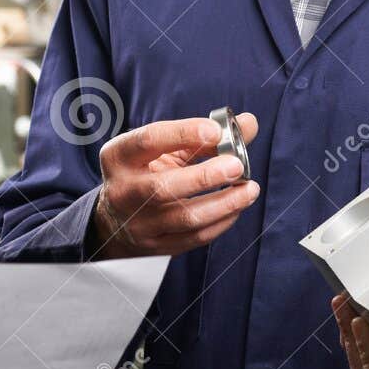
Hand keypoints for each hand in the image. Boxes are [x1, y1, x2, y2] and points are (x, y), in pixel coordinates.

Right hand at [89, 114, 259, 259]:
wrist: (117, 218)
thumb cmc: (147, 171)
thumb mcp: (164, 147)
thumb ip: (203, 134)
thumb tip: (248, 123)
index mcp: (119, 156)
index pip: (148, 140)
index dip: (183, 133)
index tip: (216, 131)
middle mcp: (123, 192)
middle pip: (163, 187)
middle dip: (205, 176)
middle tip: (237, 165)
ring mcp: (139, 224)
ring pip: (185, 217)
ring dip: (224, 203)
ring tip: (250, 188)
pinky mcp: (156, 246)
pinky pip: (195, 237)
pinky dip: (222, 222)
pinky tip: (237, 206)